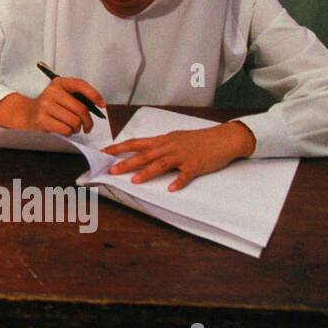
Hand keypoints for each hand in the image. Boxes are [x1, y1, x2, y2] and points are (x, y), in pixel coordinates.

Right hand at [0, 77, 105, 135]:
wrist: (27, 115)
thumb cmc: (50, 107)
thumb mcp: (62, 96)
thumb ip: (78, 98)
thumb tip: (99, 106)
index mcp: (58, 83)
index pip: (80, 84)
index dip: (94, 94)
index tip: (102, 105)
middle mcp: (51, 92)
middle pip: (80, 108)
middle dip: (88, 121)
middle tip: (88, 126)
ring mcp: (45, 106)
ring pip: (74, 121)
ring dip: (77, 128)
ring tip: (72, 127)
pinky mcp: (41, 120)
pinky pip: (65, 130)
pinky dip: (68, 133)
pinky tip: (63, 130)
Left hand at [103, 121, 255, 190]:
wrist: (223, 138)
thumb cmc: (198, 140)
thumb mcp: (175, 139)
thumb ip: (159, 146)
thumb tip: (142, 151)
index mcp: (162, 140)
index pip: (135, 143)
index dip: (119, 148)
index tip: (104, 153)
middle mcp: (169, 146)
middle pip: (144, 154)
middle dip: (126, 162)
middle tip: (111, 170)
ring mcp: (183, 156)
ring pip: (161, 164)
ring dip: (147, 172)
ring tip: (134, 181)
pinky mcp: (196, 165)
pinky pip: (185, 174)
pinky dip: (178, 182)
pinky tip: (171, 188)